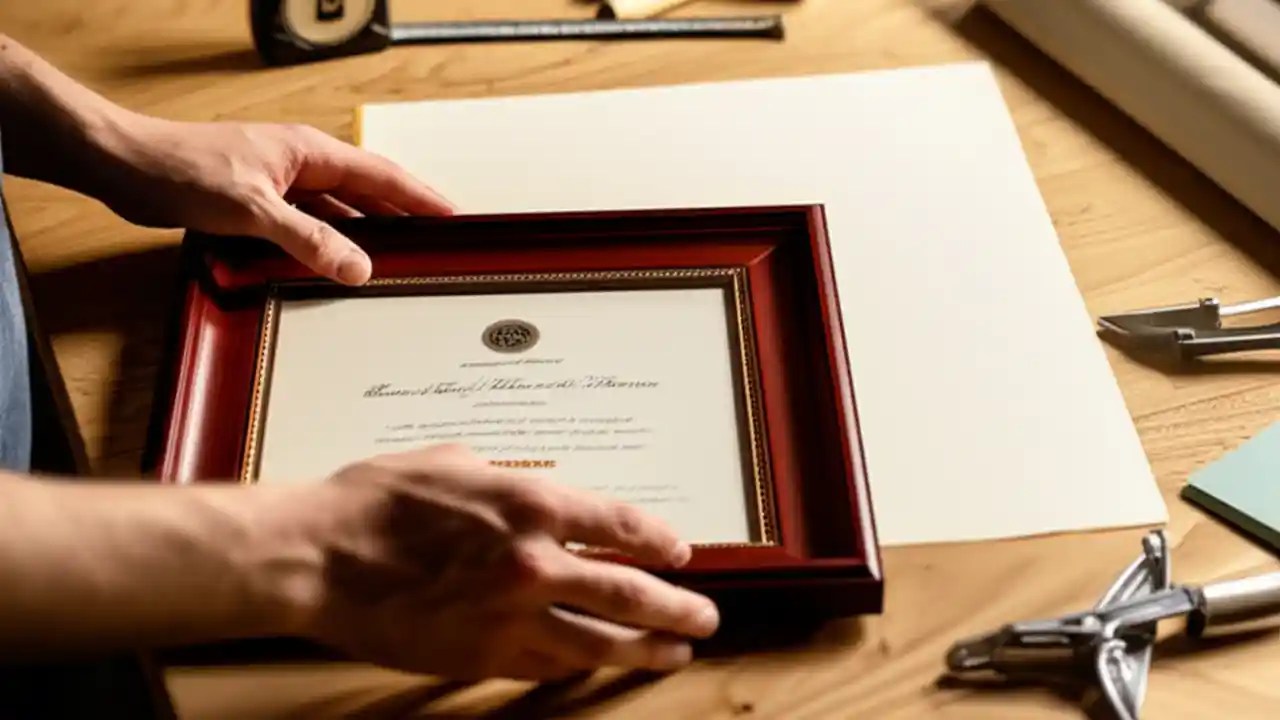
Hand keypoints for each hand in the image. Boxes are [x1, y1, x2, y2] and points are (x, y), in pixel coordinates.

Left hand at [82, 117, 454, 284]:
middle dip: (403, 217)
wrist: (125, 165)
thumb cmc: (183, 169)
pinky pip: (308, 225)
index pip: (383, 175)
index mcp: (310, 153)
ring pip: (338, 211)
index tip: (456, 217)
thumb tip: (359, 267)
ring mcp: (281, 183)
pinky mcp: (259, 202)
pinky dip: (327, 243)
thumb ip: (311, 240)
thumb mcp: (255, 210)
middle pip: (367, 193)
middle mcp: (301, 165)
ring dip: (364, 234)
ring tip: (397, 261)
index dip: (422, 198)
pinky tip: (336, 265)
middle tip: (436, 245)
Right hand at [276, 444, 717, 680]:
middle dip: (677, 608)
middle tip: (703, 616)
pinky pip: (550, 667)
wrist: (317, 556)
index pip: (623, 526)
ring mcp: (510, 617)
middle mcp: (534, 563)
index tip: (681, 553)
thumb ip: (513, 481)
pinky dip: (583, 666)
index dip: (661, 541)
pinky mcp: (482, 656)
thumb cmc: (377, 500)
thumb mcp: (457, 463)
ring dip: (646, 648)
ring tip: (676, 652)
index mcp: (532, 503)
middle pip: (631, 593)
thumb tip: (545, 492)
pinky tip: (602, 666)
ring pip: (600, 642)